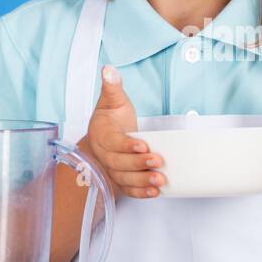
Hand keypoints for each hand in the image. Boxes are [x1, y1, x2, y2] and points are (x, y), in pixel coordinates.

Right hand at [83, 64, 166, 199]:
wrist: (106, 136)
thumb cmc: (111, 118)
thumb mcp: (113, 99)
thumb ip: (112, 86)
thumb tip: (108, 69)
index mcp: (101, 135)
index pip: (113, 142)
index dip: (127, 145)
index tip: (143, 145)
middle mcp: (105, 155)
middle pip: (119, 164)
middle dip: (138, 164)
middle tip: (158, 162)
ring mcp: (113, 169)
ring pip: (124, 179)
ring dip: (142, 182)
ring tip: (160, 180)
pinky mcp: (122, 179)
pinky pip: (129, 190)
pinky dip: (141, 193)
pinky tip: (156, 192)